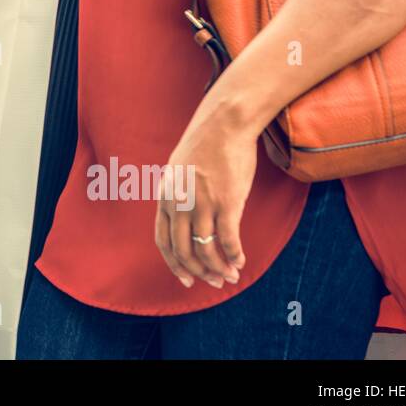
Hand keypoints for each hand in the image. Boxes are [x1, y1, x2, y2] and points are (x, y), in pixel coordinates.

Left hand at [154, 100, 259, 289]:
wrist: (224, 124)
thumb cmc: (205, 145)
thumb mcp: (177, 169)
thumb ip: (177, 194)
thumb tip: (184, 216)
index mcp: (165, 196)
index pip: (163, 241)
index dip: (174, 264)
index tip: (186, 279)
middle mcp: (180, 203)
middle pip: (184, 250)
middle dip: (199, 272)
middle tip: (213, 282)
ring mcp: (202, 204)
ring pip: (206, 249)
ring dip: (219, 268)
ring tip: (230, 276)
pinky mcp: (227, 202)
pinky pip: (228, 240)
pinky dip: (234, 255)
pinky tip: (241, 261)